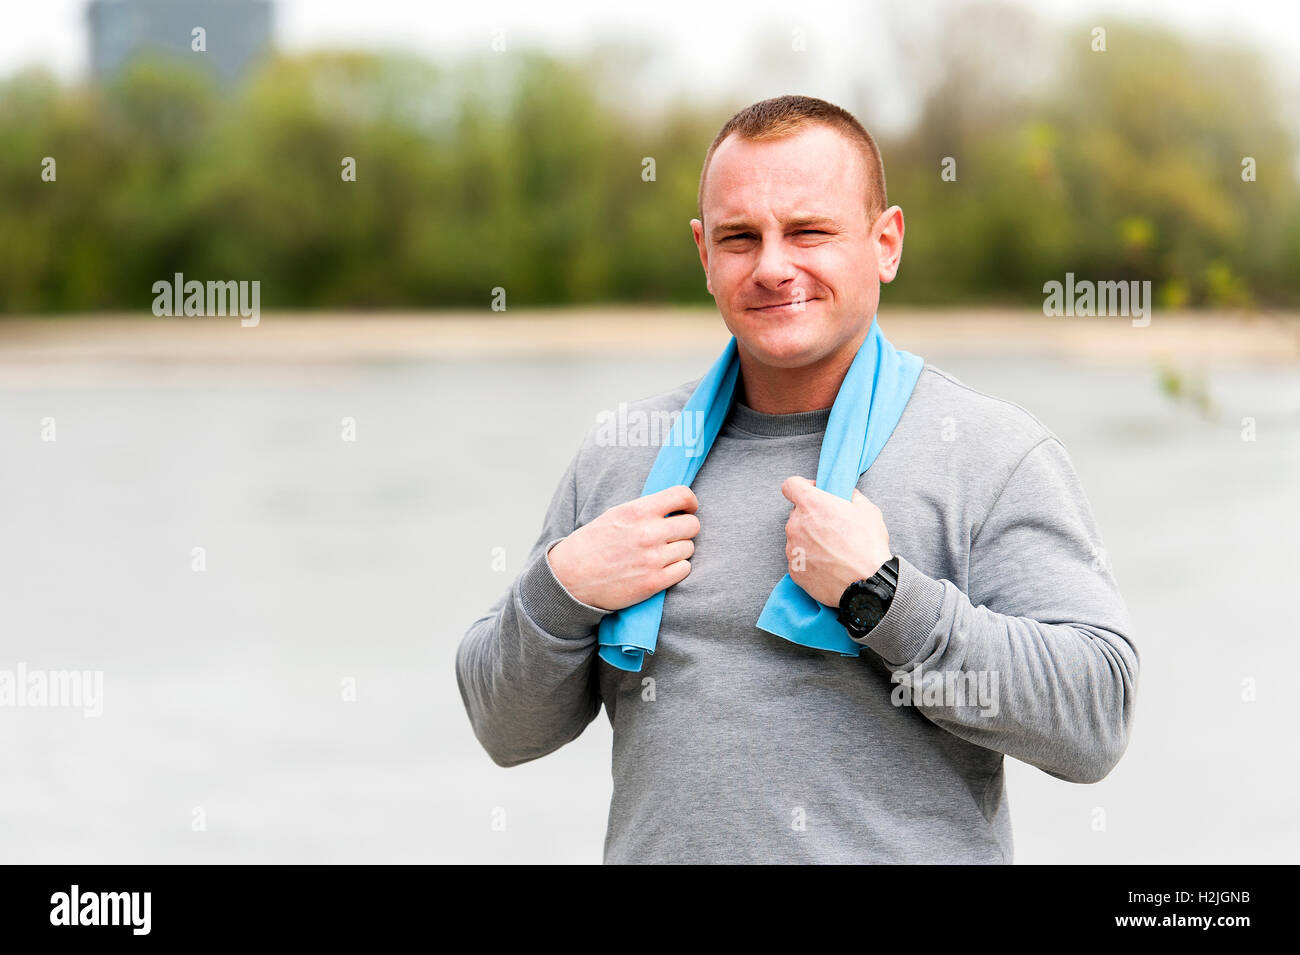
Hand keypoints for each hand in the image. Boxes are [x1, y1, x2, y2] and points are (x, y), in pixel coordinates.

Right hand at [547, 485, 700, 610]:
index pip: (682, 495)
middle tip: (672, 535)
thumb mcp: (614, 515)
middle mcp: (648, 533)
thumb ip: (644, 509)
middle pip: (692, 524)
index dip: (690, 502)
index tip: (687, 509)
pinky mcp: (654, 582)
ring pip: (689, 548)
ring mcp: (652, 559)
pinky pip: (684, 569)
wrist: (570, 578)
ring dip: (679, 551)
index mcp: (636, 511)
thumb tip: (673, 505)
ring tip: (660, 554)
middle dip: (684, 529)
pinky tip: (661, 568)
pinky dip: (676, 569)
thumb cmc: (591, 545)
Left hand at [780, 476, 891, 606]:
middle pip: (797, 514)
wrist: (867, 584)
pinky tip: (829, 566)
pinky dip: (811, 560)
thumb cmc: (868, 546)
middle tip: (832, 527)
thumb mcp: (868, 510)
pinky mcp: (794, 570)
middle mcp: (796, 525)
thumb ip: (851, 496)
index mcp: (811, 505)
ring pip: (797, 538)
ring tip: (833, 551)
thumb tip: (846, 495)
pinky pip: (799, 559)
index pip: (790, 485)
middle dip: (812, 517)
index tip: (814, 493)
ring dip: (811, 540)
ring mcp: (792, 549)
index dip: (802, 487)